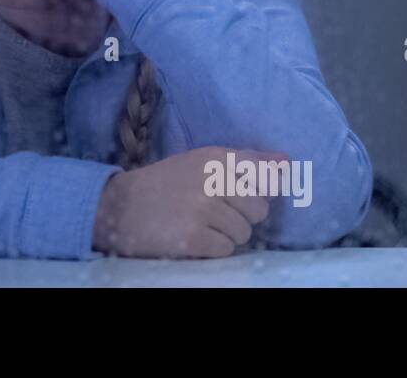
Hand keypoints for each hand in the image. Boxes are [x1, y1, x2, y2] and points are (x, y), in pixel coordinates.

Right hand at [92, 146, 287, 258]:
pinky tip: (192, 237)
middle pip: (258, 209)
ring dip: (225, 235)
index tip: (233, 197)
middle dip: (240, 216)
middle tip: (212, 213)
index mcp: (216, 156)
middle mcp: (212, 179)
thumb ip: (246, 161)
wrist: (119, 207)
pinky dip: (212, 249)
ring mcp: (203, 209)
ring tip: (199, 225)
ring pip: (244, 233)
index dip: (255, 193)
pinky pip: (226, 250)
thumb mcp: (202, 162)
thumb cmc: (165, 184)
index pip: (264, 178)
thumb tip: (287, 163)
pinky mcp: (194, 237)